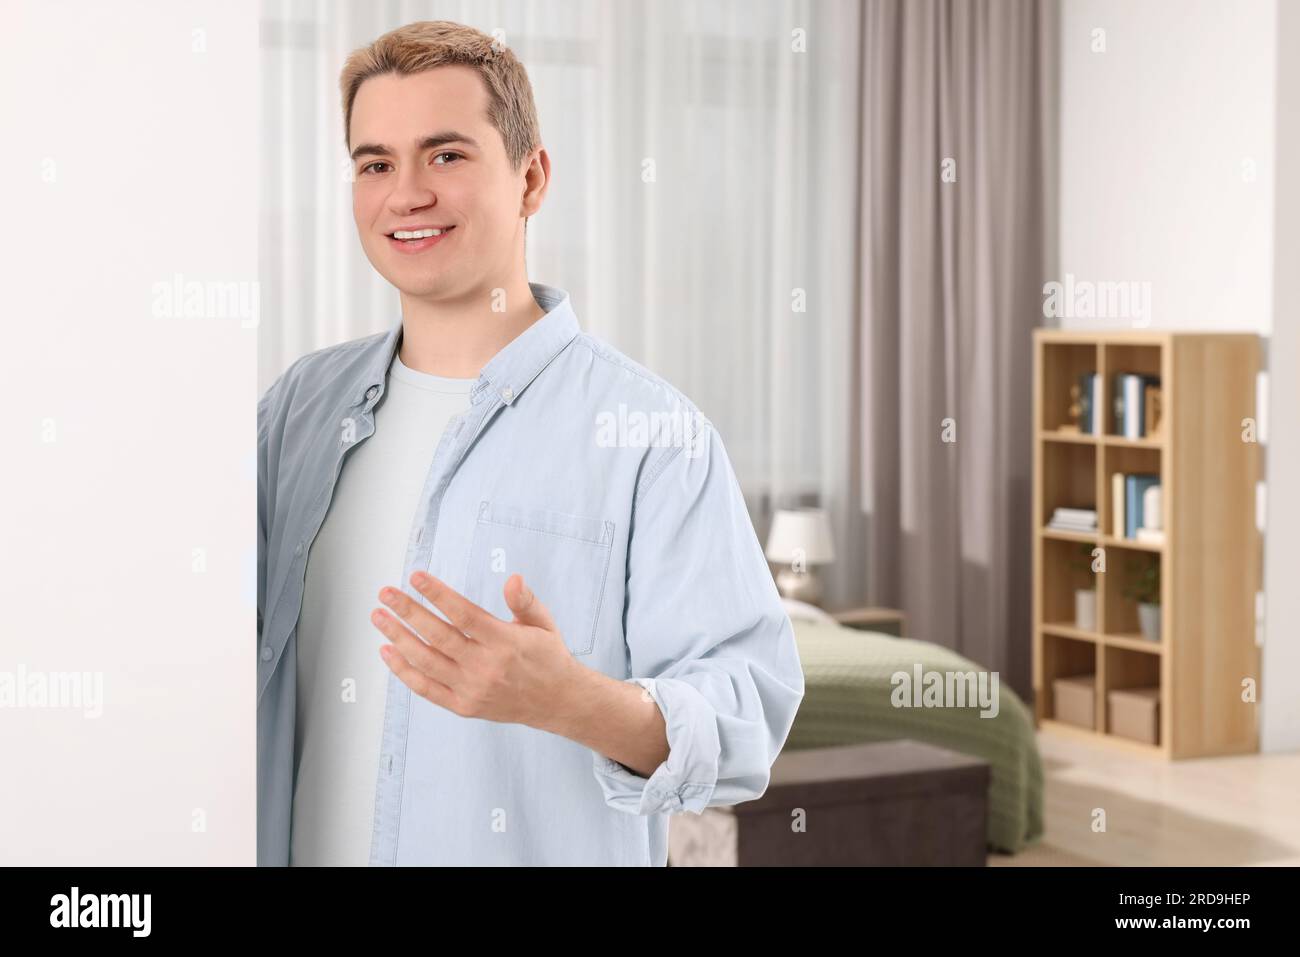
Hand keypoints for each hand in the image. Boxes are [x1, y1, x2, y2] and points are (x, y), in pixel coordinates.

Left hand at [370, 570, 585, 729]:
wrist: (558, 702)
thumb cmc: (548, 657)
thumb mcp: (543, 623)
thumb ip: (525, 601)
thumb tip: (513, 578)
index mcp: (505, 642)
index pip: (463, 614)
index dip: (437, 594)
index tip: (416, 577)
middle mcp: (486, 667)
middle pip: (438, 636)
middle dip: (407, 611)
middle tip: (386, 593)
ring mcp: (472, 689)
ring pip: (426, 662)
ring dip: (398, 637)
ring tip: (379, 617)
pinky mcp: (463, 706)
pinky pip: (426, 689)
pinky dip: (404, 671)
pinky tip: (388, 651)